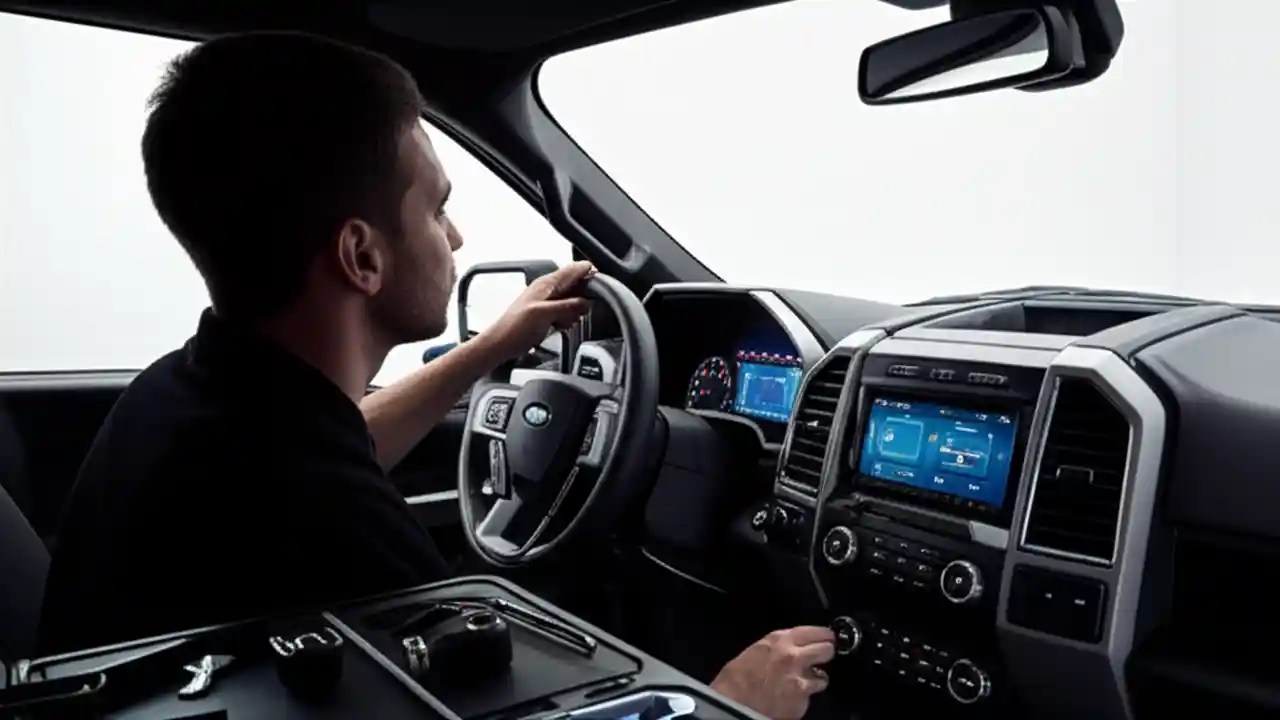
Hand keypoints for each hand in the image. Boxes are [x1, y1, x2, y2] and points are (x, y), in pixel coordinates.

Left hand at [478, 261, 593, 360]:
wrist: (499, 344)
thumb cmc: (514, 328)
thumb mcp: (545, 314)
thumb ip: (568, 306)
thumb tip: (587, 302)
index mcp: (547, 283)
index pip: (576, 269)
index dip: (591, 276)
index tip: (602, 290)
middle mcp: (548, 289)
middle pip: (577, 285)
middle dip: (584, 298)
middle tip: (580, 312)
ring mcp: (547, 301)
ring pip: (573, 300)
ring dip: (575, 311)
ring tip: (566, 321)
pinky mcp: (546, 314)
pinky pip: (565, 312)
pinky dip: (567, 319)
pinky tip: (561, 326)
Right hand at [710, 626, 834, 719]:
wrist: (733, 704)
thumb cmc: (735, 680)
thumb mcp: (754, 652)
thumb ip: (774, 648)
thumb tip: (785, 649)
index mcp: (779, 640)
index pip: (814, 631)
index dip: (823, 635)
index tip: (826, 637)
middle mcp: (793, 655)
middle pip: (827, 648)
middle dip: (825, 653)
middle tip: (822, 657)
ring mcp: (800, 678)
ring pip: (824, 675)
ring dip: (817, 679)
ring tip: (807, 682)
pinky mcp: (802, 699)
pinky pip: (812, 695)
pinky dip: (807, 696)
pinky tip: (795, 697)